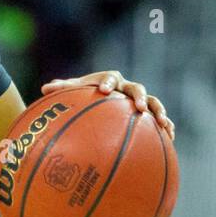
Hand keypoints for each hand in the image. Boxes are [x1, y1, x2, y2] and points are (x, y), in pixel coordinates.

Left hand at [0, 70, 174, 164]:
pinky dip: (166, 127)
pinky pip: (159, 119)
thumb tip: (44, 88)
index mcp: (109, 80)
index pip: (110, 78)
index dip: (109, 83)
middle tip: (139, 107)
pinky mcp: (147, 113)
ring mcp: (139, 100)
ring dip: (159, 112)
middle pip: (137, 89)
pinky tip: (171, 138)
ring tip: (163, 123)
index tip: (105, 90)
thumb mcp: (75, 91)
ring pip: (154, 102)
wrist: (103, 94)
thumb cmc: (86, 93)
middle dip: (140, 97)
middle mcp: (127, 88)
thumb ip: (63, 89)